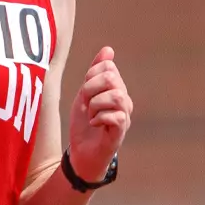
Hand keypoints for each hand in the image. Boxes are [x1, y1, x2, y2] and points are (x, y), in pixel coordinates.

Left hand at [67, 47, 132, 185]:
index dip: (91, 76)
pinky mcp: (120, 133)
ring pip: (116, 96)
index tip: (84, 93)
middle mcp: (125, 101)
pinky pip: (116, 116)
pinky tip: (95, 124)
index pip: (108, 67)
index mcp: (116, 89)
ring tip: (91, 115)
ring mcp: (124, 117)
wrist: (80, 154)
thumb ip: (95, 73)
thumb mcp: (84, 94)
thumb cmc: (84, 125)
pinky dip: (99, 119)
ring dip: (95, 105)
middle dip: (91, 89)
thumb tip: (108, 49)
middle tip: (86, 104)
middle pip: (112, 78)